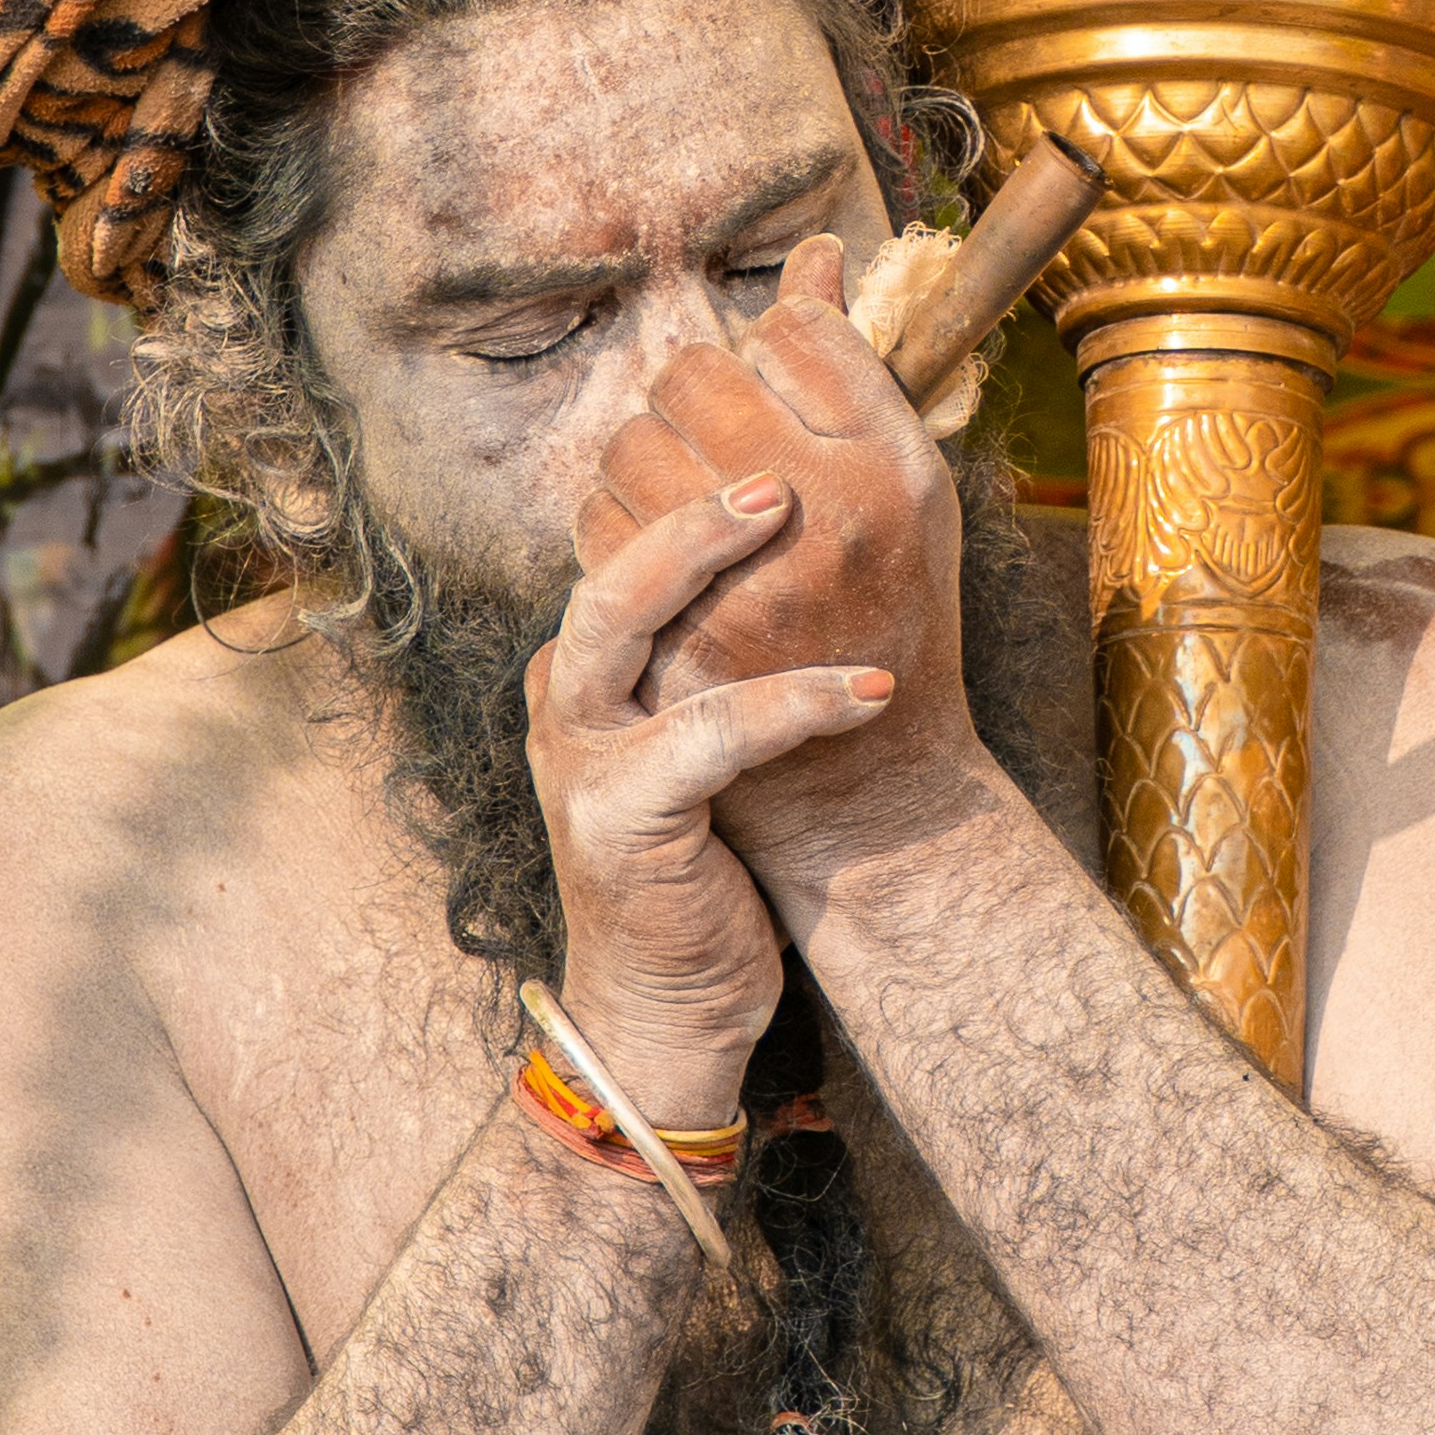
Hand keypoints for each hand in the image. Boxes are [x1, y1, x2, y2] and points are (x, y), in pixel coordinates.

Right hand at [524, 464, 892, 1125]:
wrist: (668, 1005)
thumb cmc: (710, 862)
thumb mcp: (714, 738)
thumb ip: (728, 653)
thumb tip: (814, 552)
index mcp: (588, 668)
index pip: (621, 550)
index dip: (685, 484)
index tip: (777, 429)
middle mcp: (566, 699)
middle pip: (600, 562)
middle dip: (682, 496)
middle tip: (773, 457)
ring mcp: (578, 756)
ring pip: (617, 621)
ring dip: (702, 553)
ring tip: (792, 508)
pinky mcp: (618, 817)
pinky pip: (705, 734)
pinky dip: (789, 704)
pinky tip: (868, 695)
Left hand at [573, 244, 988, 918]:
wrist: (865, 789)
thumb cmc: (891, 615)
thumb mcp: (907, 490)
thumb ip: (855, 371)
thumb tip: (815, 252)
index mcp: (893, 470)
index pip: (795, 331)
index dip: (776, 345)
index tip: (779, 392)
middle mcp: (824, 518)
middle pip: (697, 373)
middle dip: (696, 395)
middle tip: (721, 443)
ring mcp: (744, 584)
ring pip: (631, 440)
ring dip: (646, 457)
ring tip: (689, 500)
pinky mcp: (676, 644)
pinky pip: (599, 525)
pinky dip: (615, 526)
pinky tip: (658, 560)